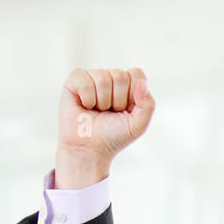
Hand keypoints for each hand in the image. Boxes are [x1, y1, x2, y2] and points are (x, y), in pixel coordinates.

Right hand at [55, 66, 155, 186]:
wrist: (90, 149)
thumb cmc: (113, 137)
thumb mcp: (138, 125)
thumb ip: (148, 105)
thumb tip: (142, 83)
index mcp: (127, 86)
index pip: (136, 73)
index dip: (132, 94)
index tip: (125, 110)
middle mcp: (110, 78)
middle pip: (120, 76)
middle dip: (117, 100)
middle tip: (110, 113)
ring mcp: (92, 77)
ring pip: (103, 78)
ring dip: (102, 102)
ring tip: (97, 111)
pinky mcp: (75, 80)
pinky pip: (85, 81)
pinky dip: (87, 98)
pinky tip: (85, 106)